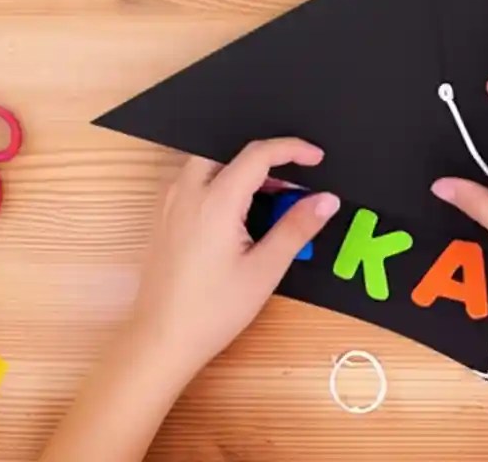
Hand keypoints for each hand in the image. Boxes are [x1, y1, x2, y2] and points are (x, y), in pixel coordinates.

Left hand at [131, 139, 340, 376]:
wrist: (161, 339)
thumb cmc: (212, 310)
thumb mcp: (264, 270)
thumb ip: (297, 228)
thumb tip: (326, 201)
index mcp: (215, 201)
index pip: (258, 154)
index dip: (292, 149)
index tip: (316, 158)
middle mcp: (187, 193)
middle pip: (230, 151)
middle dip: (266, 159)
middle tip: (294, 182)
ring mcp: (170, 204)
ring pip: (210, 164)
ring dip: (243, 171)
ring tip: (272, 199)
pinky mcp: (163, 217)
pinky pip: (195, 182)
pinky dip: (222, 183)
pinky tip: (240, 215)